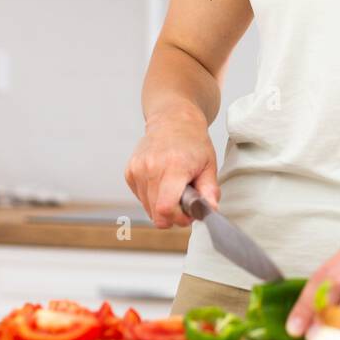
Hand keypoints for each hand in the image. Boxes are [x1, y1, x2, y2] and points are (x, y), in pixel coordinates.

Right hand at [124, 110, 218, 227]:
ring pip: (148, 208)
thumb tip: (210, 210)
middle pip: (156, 212)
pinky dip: (152, 196)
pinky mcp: (129, 172)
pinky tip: (162, 181)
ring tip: (174, 187)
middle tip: (185, 200)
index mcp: (174, 167)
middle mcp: (151, 168)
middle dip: (173, 215)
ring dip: (162, 205)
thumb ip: (210, 191)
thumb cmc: (193, 143)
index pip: (165, 208)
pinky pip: (141, 198)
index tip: (189, 214)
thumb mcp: (209, 165)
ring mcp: (137, 169)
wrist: (173, 120)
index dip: (178, 219)